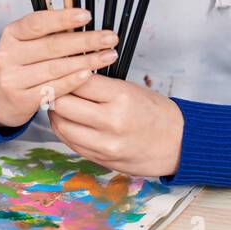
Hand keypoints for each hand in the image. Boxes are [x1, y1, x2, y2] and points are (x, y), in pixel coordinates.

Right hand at [0, 8, 118, 129]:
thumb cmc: (20, 65)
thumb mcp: (25, 43)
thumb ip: (48, 32)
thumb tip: (82, 19)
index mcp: (11, 34)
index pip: (37, 22)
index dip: (63, 18)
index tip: (87, 15)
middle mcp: (8, 55)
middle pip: (52, 45)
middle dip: (85, 40)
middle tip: (109, 38)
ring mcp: (13, 79)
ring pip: (55, 67)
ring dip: (86, 60)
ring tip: (107, 56)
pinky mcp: (22, 99)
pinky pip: (53, 88)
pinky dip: (73, 80)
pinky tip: (89, 74)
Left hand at [47, 74, 184, 177]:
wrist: (178, 143)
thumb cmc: (155, 112)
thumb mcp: (131, 89)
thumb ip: (99, 86)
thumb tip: (67, 77)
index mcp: (121, 96)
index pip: (78, 80)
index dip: (65, 73)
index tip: (59, 70)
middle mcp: (111, 121)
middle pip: (62, 103)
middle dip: (53, 93)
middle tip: (52, 86)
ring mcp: (105, 144)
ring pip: (61, 125)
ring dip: (54, 113)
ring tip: (57, 104)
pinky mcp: (101, 159)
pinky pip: (70, 143)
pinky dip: (63, 130)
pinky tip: (66, 121)